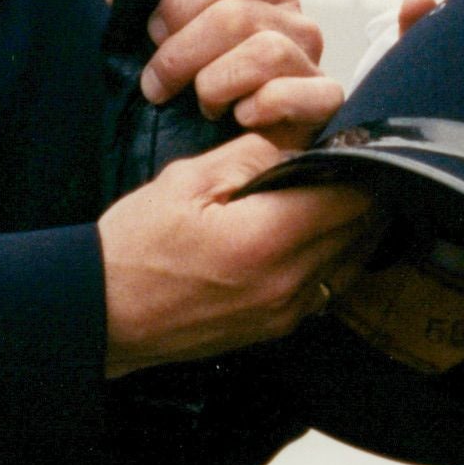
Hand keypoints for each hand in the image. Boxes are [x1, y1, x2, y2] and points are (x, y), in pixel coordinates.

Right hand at [98, 132, 369, 377]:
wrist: (101, 315)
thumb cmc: (136, 247)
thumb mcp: (187, 181)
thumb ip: (253, 154)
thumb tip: (300, 135)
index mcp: (268, 240)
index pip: (353, 197)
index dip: (360, 162)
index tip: (349, 141)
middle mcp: (288, 284)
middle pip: (361, 229)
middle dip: (361, 189)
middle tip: (342, 159)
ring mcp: (285, 313)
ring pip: (352, 259)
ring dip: (351, 224)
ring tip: (328, 191)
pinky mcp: (277, 329)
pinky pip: (329, 285)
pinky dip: (333, 255)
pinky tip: (308, 232)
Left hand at [102, 0, 340, 145]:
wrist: (220, 156)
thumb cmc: (193, 93)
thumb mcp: (161, 44)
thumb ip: (139, 2)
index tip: (153, 33)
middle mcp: (293, 20)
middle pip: (238, 13)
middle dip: (183, 53)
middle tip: (158, 84)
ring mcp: (311, 60)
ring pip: (265, 51)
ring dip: (215, 83)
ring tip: (204, 104)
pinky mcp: (324, 102)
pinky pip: (294, 93)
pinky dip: (258, 106)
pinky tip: (240, 118)